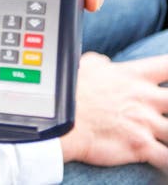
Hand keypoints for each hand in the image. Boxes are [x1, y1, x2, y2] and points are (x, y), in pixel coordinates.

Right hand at [61, 52, 167, 168]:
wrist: (64, 120)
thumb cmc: (74, 92)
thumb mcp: (89, 64)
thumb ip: (104, 62)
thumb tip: (107, 63)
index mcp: (135, 75)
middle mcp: (145, 98)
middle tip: (167, 108)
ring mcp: (145, 123)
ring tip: (164, 134)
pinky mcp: (141, 146)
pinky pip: (167, 158)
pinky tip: (164, 159)